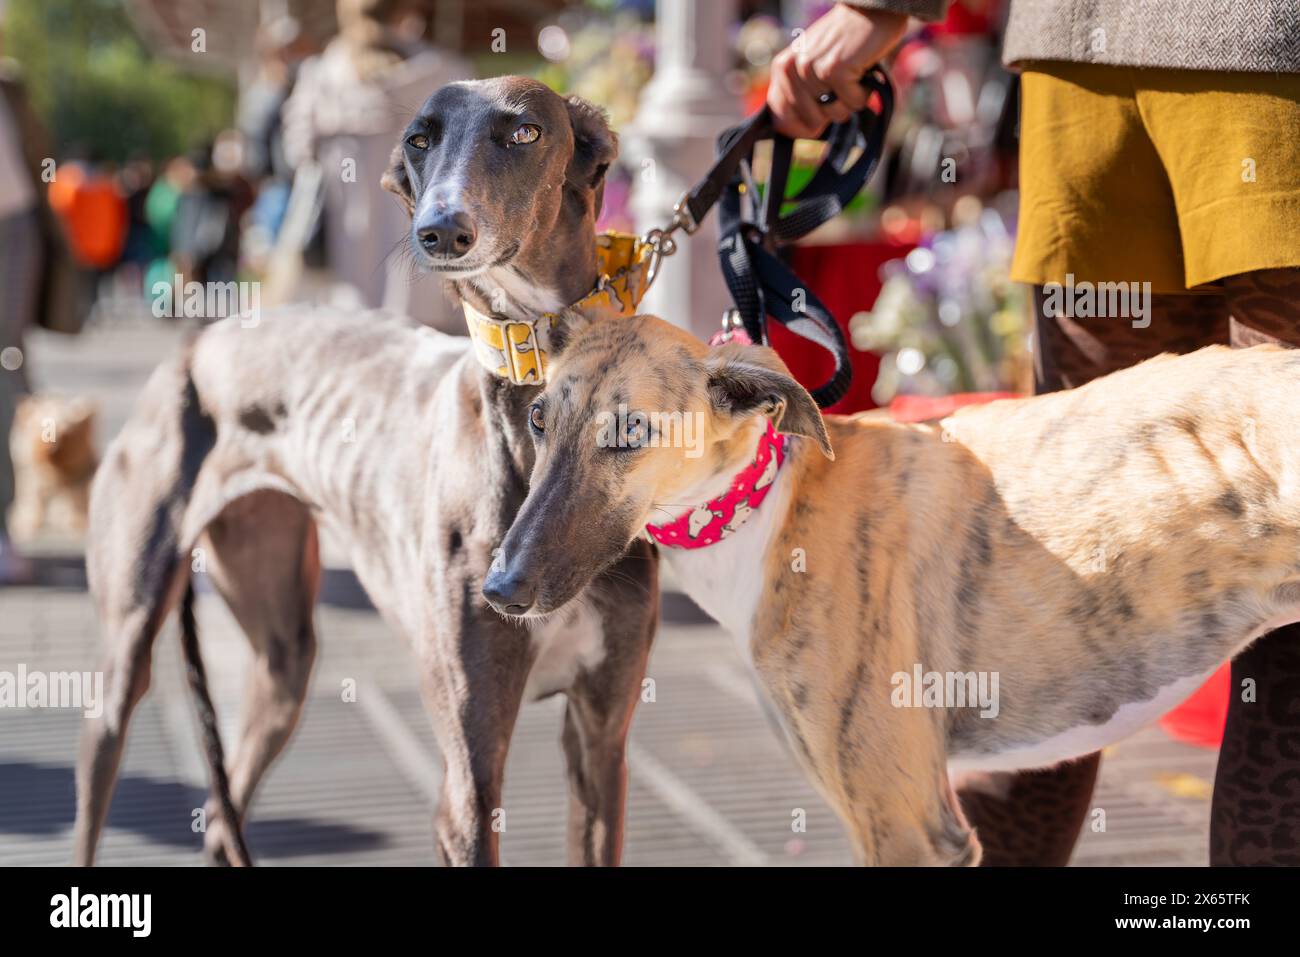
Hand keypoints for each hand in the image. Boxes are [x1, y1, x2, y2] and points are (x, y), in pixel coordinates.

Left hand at [766, 4, 908, 138]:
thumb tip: (803, 130)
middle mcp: (792, 69)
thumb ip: (802, 93)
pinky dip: (864, 92)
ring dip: (851, 100)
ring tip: (853, 74)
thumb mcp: (814, 64)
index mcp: (782, 68)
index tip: (817, 127)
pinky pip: (853, 103)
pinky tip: (863, 71)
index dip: (802, 127)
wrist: (870, 10)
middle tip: (843, 85)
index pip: (782, 116)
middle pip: (813, 120)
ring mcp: (812, 69)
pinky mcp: (834, 70)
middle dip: (834, 109)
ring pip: (835, 113)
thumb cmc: (846, 42)